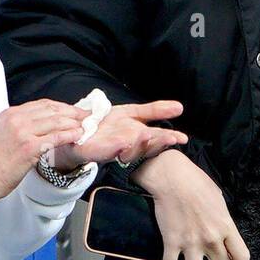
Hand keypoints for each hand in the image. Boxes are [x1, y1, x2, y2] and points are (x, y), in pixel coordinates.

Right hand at [0, 99, 89, 207]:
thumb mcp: (5, 134)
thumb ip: (22, 126)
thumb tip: (44, 126)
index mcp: (10, 114)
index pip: (43, 104)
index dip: (62, 107)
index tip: (75, 111)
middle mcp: (16, 119)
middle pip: (52, 109)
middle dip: (73, 112)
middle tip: (87, 116)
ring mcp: (22, 131)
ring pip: (56, 121)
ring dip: (75, 122)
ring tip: (87, 125)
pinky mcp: (28, 146)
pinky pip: (56, 137)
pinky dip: (70, 134)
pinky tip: (79, 135)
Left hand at [52, 99, 187, 172]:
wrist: (78, 129)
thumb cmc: (107, 124)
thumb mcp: (133, 113)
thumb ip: (155, 111)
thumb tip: (180, 107)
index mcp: (138, 138)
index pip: (156, 140)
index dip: (167, 139)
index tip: (181, 138)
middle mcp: (128, 147)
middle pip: (145, 147)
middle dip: (157, 143)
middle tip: (170, 138)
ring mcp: (112, 151)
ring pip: (128, 151)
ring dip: (138, 144)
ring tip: (147, 134)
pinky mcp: (95, 152)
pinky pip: (106, 151)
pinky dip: (115, 147)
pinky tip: (123, 141)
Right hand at [132, 149, 249, 259]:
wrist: (172, 178)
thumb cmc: (197, 183)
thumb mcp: (220, 200)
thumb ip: (224, 220)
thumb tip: (224, 231)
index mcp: (226, 227)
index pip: (242, 257)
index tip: (231, 257)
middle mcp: (211, 239)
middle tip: (210, 258)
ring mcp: (190, 243)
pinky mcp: (171, 243)